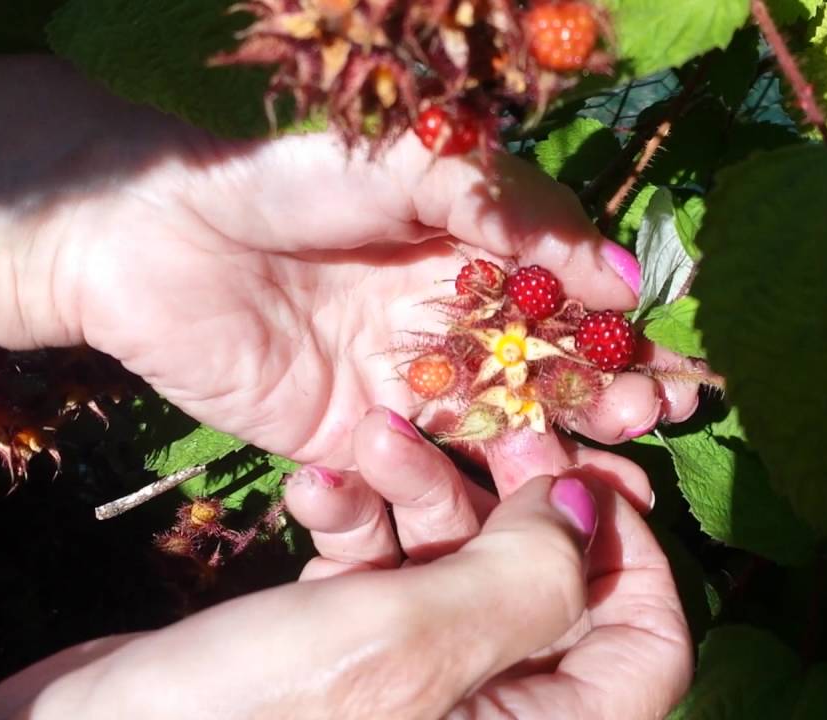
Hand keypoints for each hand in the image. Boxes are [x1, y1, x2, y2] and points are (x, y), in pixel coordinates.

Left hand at [0, 56, 700, 473]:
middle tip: (660, 409)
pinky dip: (479, 485)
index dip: (623, 329)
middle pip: (546, 368)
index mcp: (466, 248)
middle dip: (608, 388)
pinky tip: (530, 492)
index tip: (681, 356)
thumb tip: (619, 272)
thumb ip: (513, 213)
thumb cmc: (283, 169)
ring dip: (563, 438)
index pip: (566, 298)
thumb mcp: (412, 162)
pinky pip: (428, 472)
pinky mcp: (355, 439)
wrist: (146, 227)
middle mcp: (444, 319)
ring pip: (503, 423)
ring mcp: (403, 382)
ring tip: (622, 445)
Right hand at [0, 408, 692, 718]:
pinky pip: (381, 572)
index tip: (585, 473)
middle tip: (480, 424)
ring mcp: (408, 681)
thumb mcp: (408, 645)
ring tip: (370, 441)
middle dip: (509, 498)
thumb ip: (526, 579)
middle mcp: (484, 711)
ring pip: (458, 563)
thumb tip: (594, 511)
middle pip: (549, 586)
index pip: (650, 647)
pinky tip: (318, 486)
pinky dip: (359, 523)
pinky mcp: (337, 651)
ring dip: (420, 491)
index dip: (633, 555)